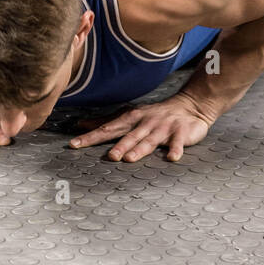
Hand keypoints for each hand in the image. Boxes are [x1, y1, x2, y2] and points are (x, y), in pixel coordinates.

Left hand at [69, 91, 217, 162]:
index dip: (91, 136)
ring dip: (139, 149)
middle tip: (108, 157)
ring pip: (149, 140)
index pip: (107, 128)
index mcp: (131, 118)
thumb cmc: (154, 114)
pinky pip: (177, 142)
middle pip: (129, 135)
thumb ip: (106, 122)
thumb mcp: (130, 115)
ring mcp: (163, 128)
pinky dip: (175, 149)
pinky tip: (172, 157)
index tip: (74, 144)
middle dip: (119, 145)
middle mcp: (145, 122)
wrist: (189, 105)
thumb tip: (81, 125)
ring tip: (129, 159)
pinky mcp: (181, 133)